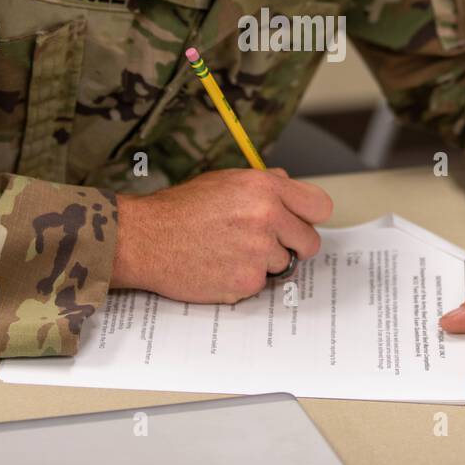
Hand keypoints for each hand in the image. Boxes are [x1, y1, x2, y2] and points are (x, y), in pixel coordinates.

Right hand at [111, 167, 331, 303]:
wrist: (145, 239)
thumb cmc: (179, 209)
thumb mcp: (224, 180)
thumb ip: (264, 184)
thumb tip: (290, 188)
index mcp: (265, 188)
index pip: (319, 207)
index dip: (309, 217)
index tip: (300, 223)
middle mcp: (267, 218)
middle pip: (309, 242)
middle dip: (291, 245)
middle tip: (264, 243)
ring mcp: (258, 252)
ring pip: (283, 265)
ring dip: (264, 263)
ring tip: (230, 251)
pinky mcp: (246, 282)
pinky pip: (260, 284)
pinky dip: (244, 279)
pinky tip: (220, 266)